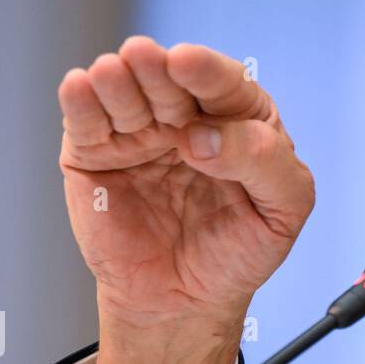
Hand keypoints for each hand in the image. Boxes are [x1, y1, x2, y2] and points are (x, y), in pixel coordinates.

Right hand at [56, 37, 314, 363]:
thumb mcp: (284, 207)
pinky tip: (80, 87)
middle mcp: (186, 115)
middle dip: (158, 69)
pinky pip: (85, 123)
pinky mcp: (95, 155)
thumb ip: (263, 161)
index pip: (225, 82)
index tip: (187, 63)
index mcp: (239, 117)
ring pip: (124, 91)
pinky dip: (80, 102)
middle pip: (169, 79)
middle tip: (147, 61)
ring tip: (114, 74)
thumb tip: (204, 136)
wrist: (186, 302)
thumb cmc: (240, 249)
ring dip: (118, 79)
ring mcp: (138, 132)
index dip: (206, 71)